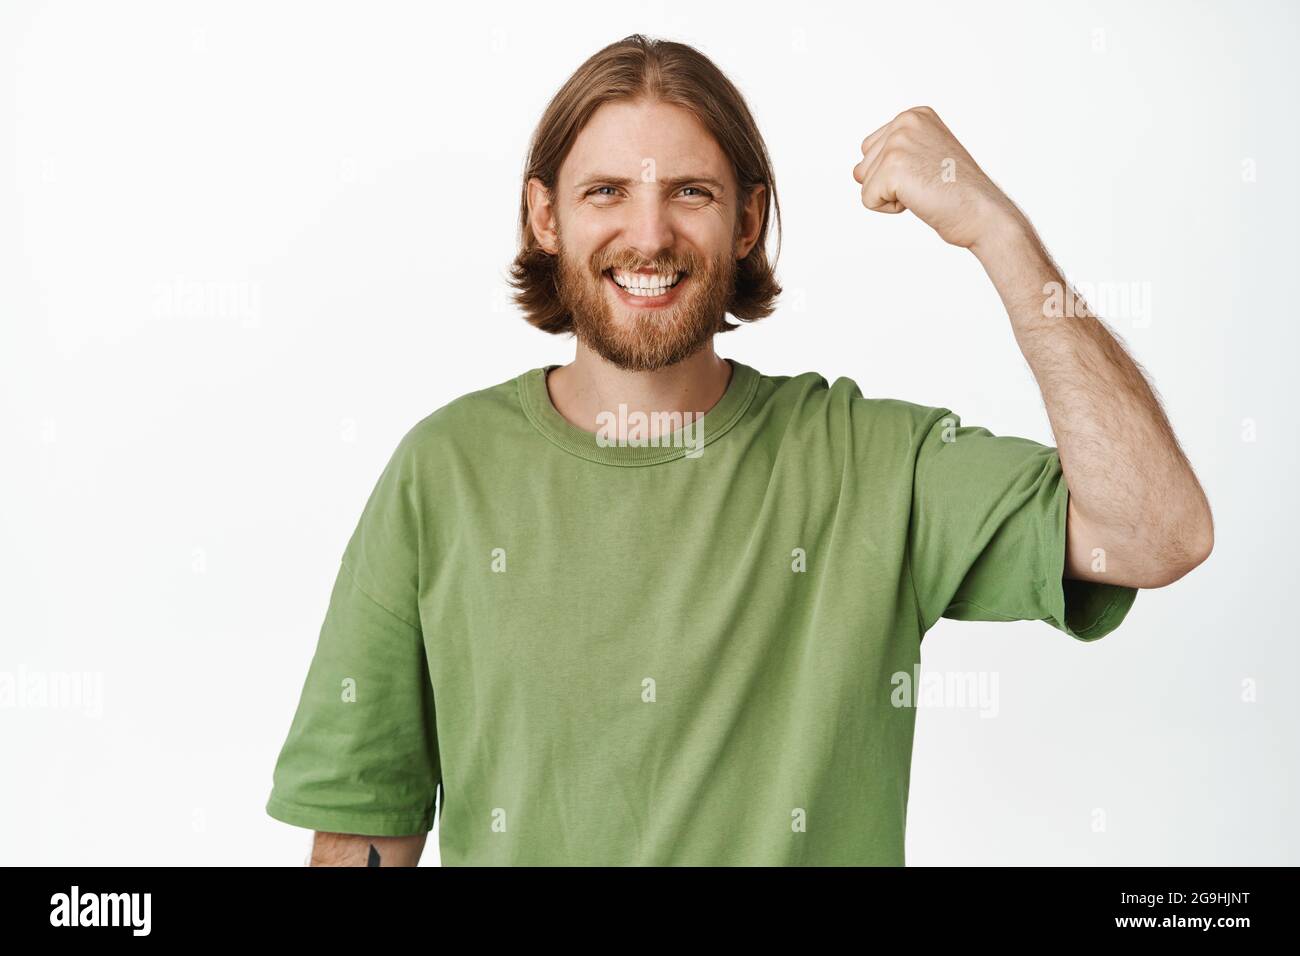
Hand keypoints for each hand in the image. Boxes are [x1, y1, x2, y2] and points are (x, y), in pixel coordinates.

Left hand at [852, 106, 1022, 249]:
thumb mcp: (925, 157)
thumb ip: (894, 154)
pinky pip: (868, 200)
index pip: (871, 150)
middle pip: (863, 165)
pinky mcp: (893, 168)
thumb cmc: (959, 191)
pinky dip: (890, 209)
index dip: (895, 172)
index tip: (927, 173)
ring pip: (863, 182)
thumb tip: (856, 172)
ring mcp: (898, 143)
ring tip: (924, 190)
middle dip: (889, 184)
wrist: (983, 211)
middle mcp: (905, 122)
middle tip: (926, 183)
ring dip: (890, 195)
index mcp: (914, 115)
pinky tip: (920, 199)